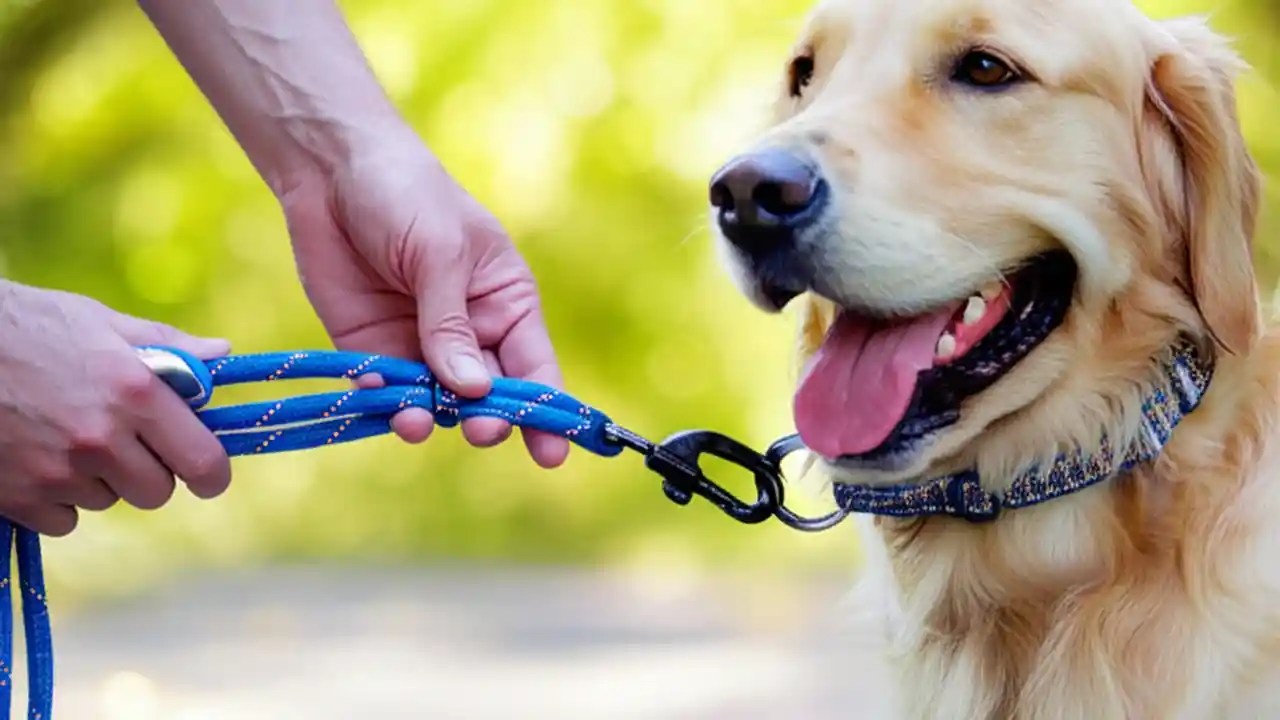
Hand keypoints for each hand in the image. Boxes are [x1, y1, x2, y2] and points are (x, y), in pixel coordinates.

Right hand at [0, 282, 232, 534]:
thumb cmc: (26, 326)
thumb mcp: (98, 322)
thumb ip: (165, 346)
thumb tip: (221, 354)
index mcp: (136, 392)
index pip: (203, 462)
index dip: (211, 473)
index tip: (206, 473)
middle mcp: (102, 438)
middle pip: (157, 492)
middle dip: (148, 472)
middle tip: (123, 442)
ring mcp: (58, 473)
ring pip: (107, 502)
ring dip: (98, 481)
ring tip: (65, 437)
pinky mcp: (19, 498)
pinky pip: (63, 520)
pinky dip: (56, 500)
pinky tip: (36, 460)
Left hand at [278, 131, 568, 467]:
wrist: (330, 170)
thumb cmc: (406, 195)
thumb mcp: (440, 253)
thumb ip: (451, 324)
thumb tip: (474, 390)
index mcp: (506, 303)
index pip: (535, 366)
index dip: (546, 411)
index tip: (551, 453)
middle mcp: (471, 333)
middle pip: (489, 396)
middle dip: (487, 418)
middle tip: (481, 429)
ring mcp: (421, 347)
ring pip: (436, 404)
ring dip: (431, 418)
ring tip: (417, 422)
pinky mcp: (373, 352)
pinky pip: (386, 393)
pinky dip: (384, 403)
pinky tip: (379, 396)